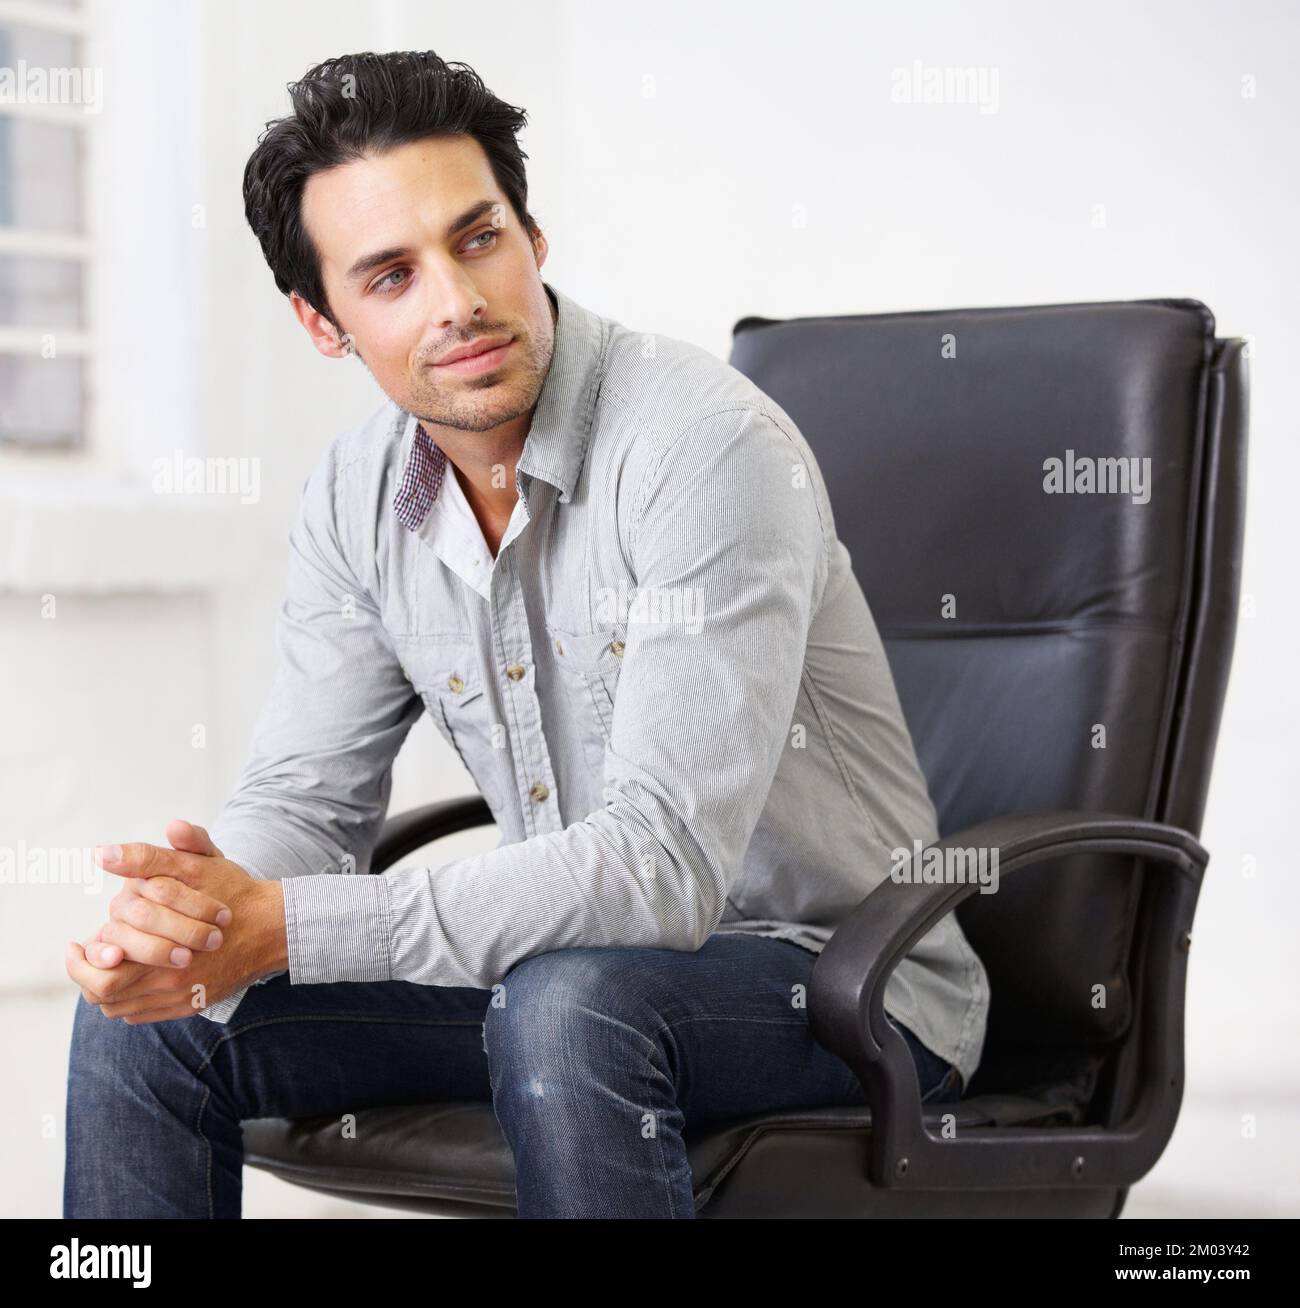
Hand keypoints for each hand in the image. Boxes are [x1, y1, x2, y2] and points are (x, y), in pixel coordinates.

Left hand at [66, 820, 287, 1022]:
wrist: (274, 926)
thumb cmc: (234, 892)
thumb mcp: (199, 864)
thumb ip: (151, 857)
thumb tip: (104, 852)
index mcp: (163, 944)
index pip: (102, 967)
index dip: (81, 960)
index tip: (75, 945)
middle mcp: (170, 976)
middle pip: (106, 992)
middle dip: (87, 976)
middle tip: (84, 958)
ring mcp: (181, 995)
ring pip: (120, 1007)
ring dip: (107, 989)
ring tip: (105, 968)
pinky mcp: (191, 1005)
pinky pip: (143, 1014)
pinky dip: (129, 1001)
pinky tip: (132, 979)